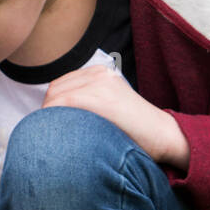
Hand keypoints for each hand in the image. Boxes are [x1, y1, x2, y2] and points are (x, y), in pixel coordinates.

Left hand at [41, 64, 189, 168]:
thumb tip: (55, 115)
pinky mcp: (101, 96)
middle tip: (45, 131)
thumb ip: (89, 104)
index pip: (62, 84)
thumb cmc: (137, 131)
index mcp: (102, 73)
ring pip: (57, 96)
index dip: (51, 105)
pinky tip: (54, 133)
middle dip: (46, 110)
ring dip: (47, 116)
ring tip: (48, 136)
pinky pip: (64, 102)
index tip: (48, 124)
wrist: (164, 136)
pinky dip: (53, 117)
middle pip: (56, 88)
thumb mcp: (111, 108)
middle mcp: (100, 73)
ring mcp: (101, 83)